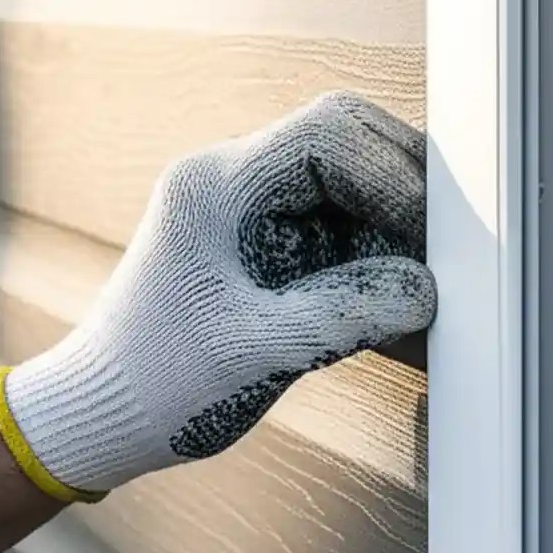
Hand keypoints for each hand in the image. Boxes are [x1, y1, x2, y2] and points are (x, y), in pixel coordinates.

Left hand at [0, 91, 434, 500]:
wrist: (102, 416)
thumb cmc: (155, 383)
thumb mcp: (256, 352)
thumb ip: (345, 313)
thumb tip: (426, 288)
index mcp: (218, 187)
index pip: (328, 135)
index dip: (392, 174)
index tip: (432, 229)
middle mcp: (237, 186)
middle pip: (347, 146)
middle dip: (405, 189)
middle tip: (449, 243)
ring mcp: (255, 217)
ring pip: (353, 192)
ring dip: (396, 232)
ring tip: (428, 284)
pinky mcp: (270, 252)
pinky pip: (341, 236)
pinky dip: (377, 265)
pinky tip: (399, 306)